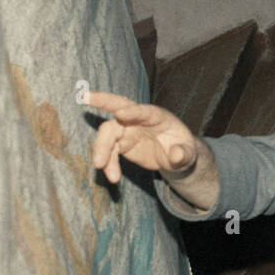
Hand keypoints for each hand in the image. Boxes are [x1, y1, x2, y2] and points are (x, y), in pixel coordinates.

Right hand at [85, 90, 199, 183]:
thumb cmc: (183, 149)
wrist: (174, 157)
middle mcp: (139, 119)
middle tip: (85, 97)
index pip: (144, 111)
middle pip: (118, 106)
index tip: (120, 114)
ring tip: (100, 166)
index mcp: (158, 116)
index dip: (133, 111)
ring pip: (108, 133)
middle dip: (102, 100)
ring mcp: (128, 129)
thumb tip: (177, 155)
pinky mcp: (120, 143)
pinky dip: (108, 163)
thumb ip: (183, 154)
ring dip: (101, 148)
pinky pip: (109, 151)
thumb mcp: (189, 154)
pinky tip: (112, 176)